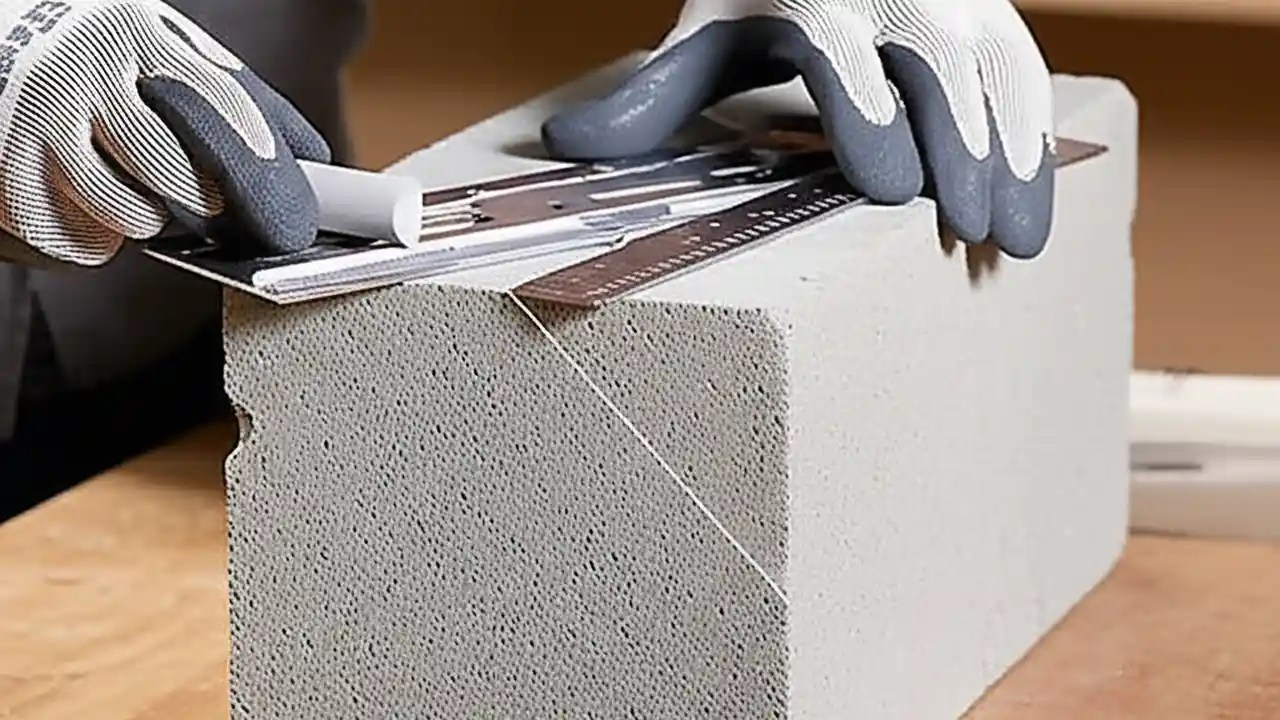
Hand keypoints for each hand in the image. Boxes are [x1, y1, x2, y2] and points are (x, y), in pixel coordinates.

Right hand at [0, 0, 329, 266]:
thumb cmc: (94, 60)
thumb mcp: (159, 48)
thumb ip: (230, 95)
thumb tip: (310, 157)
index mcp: (140, 30)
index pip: (228, 109)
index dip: (267, 176)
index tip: (292, 224)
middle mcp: (84, 69)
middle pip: (179, 175)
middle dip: (208, 206)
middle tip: (211, 207)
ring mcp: (33, 120)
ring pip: (129, 217)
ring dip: (142, 218)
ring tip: (126, 181)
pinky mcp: (1, 172)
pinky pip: (72, 242)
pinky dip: (90, 238)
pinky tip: (78, 196)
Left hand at [542, 0, 1056, 258]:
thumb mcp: (710, 33)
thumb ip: (656, 92)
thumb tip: (568, 142)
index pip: (840, 53)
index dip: (866, 114)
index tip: (888, 183)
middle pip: (933, 66)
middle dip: (956, 146)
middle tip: (970, 225)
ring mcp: (954, 3)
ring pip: (994, 73)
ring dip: (1011, 155)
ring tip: (1020, 238)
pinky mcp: (994, 20)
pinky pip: (1025, 76)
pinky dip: (1035, 140)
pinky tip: (1040, 204)